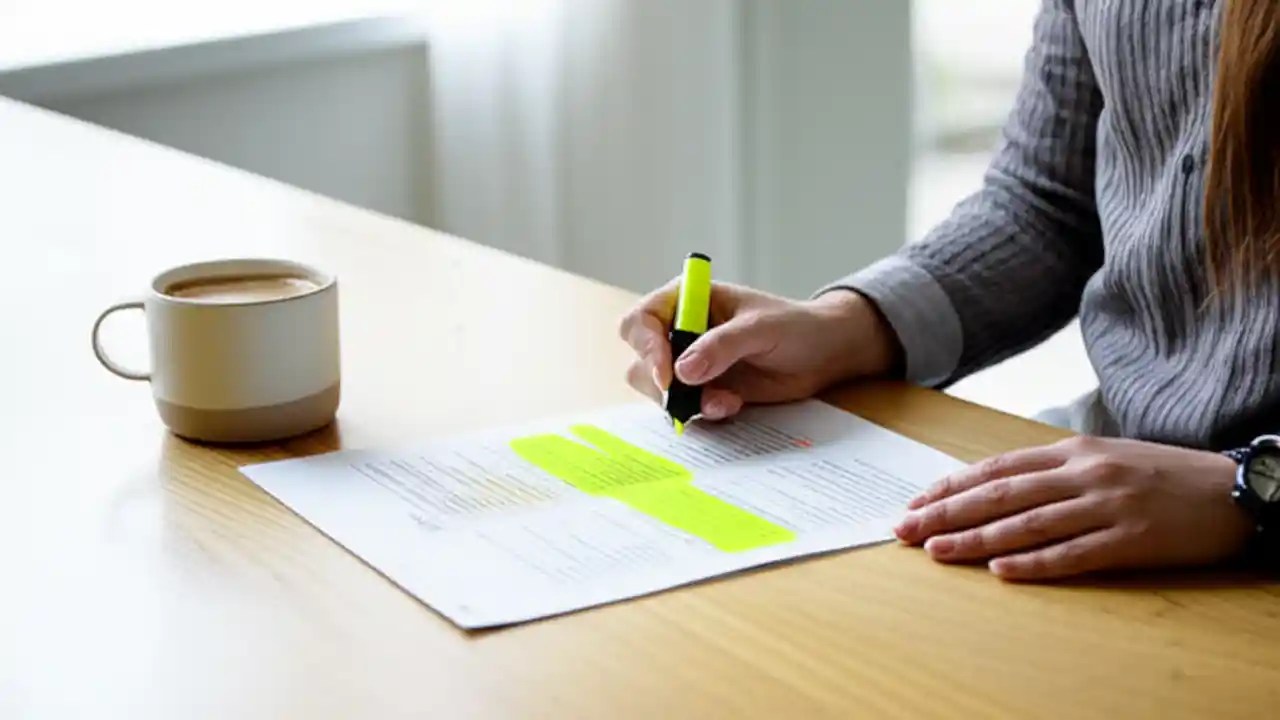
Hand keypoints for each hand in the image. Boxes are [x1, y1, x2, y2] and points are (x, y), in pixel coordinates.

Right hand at [618, 280, 899, 419]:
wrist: (823, 354)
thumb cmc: (794, 326)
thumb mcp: (761, 329)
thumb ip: (722, 345)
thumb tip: (682, 370)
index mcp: (686, 300)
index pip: (642, 320)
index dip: (646, 346)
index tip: (666, 375)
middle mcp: (679, 332)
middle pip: (641, 360)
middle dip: (661, 384)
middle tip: (690, 398)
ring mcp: (689, 364)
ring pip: (658, 391)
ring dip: (686, 402)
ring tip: (726, 401)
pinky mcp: (703, 391)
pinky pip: (685, 409)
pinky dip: (704, 413)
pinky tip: (733, 405)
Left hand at [895, 436, 1253, 580]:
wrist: (1231, 488)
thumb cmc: (1160, 474)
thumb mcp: (1103, 456)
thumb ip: (1053, 470)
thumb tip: (996, 487)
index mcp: (1072, 452)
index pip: (996, 469)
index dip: (952, 486)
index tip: (915, 501)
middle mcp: (1083, 474)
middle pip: (1000, 495)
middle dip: (946, 512)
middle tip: (905, 529)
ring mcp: (1106, 507)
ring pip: (1027, 524)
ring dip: (976, 539)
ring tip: (937, 552)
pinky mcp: (1131, 540)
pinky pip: (1073, 554)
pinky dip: (1035, 563)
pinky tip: (1001, 571)